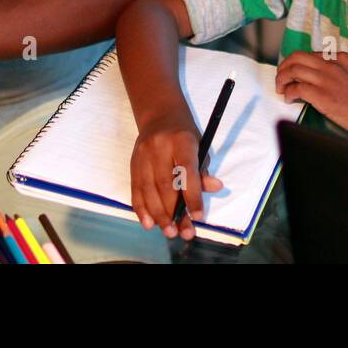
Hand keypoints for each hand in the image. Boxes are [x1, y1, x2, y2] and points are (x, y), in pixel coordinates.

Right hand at [129, 113, 223, 239]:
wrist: (159, 115)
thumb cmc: (183, 135)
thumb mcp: (199, 147)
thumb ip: (203, 170)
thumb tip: (215, 188)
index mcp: (181, 141)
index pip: (186, 172)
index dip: (192, 196)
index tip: (198, 217)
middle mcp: (159, 148)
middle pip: (165, 184)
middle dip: (173, 212)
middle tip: (182, 232)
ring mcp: (143, 155)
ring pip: (148, 190)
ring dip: (158, 215)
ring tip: (168, 232)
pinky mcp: (132, 163)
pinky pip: (135, 189)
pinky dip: (141, 209)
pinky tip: (148, 223)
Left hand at [275, 51, 347, 140]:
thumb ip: (338, 72)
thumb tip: (318, 78)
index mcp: (341, 58)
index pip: (310, 55)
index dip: (296, 64)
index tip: (292, 73)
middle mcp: (332, 64)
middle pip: (297, 57)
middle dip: (284, 67)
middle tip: (281, 79)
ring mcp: (327, 79)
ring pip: (292, 70)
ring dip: (282, 80)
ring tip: (282, 89)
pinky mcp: (322, 95)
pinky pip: (296, 88)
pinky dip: (288, 93)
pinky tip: (289, 99)